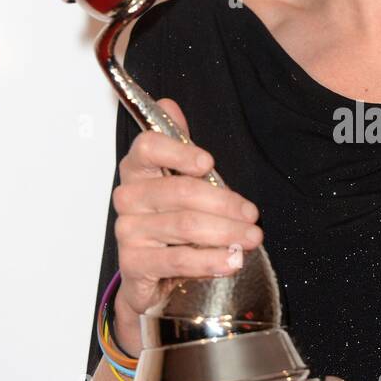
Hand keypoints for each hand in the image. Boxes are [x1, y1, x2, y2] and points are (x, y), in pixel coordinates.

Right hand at [113, 97, 263, 327]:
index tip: (209, 163)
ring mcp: (128, 231)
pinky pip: (178, 258)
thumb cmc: (170, 223)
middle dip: (225, 203)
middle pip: (180, 191)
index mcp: (138, 170)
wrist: (152, 276)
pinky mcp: (134, 264)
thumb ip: (179, 147)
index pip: (148, 147)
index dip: (179, 151)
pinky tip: (231, 261)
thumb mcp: (180, 182)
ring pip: (185, 225)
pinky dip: (210, 260)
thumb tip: (169, 104)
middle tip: (252, 215)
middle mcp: (129, 197)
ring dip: (226, 233)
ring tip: (250, 238)